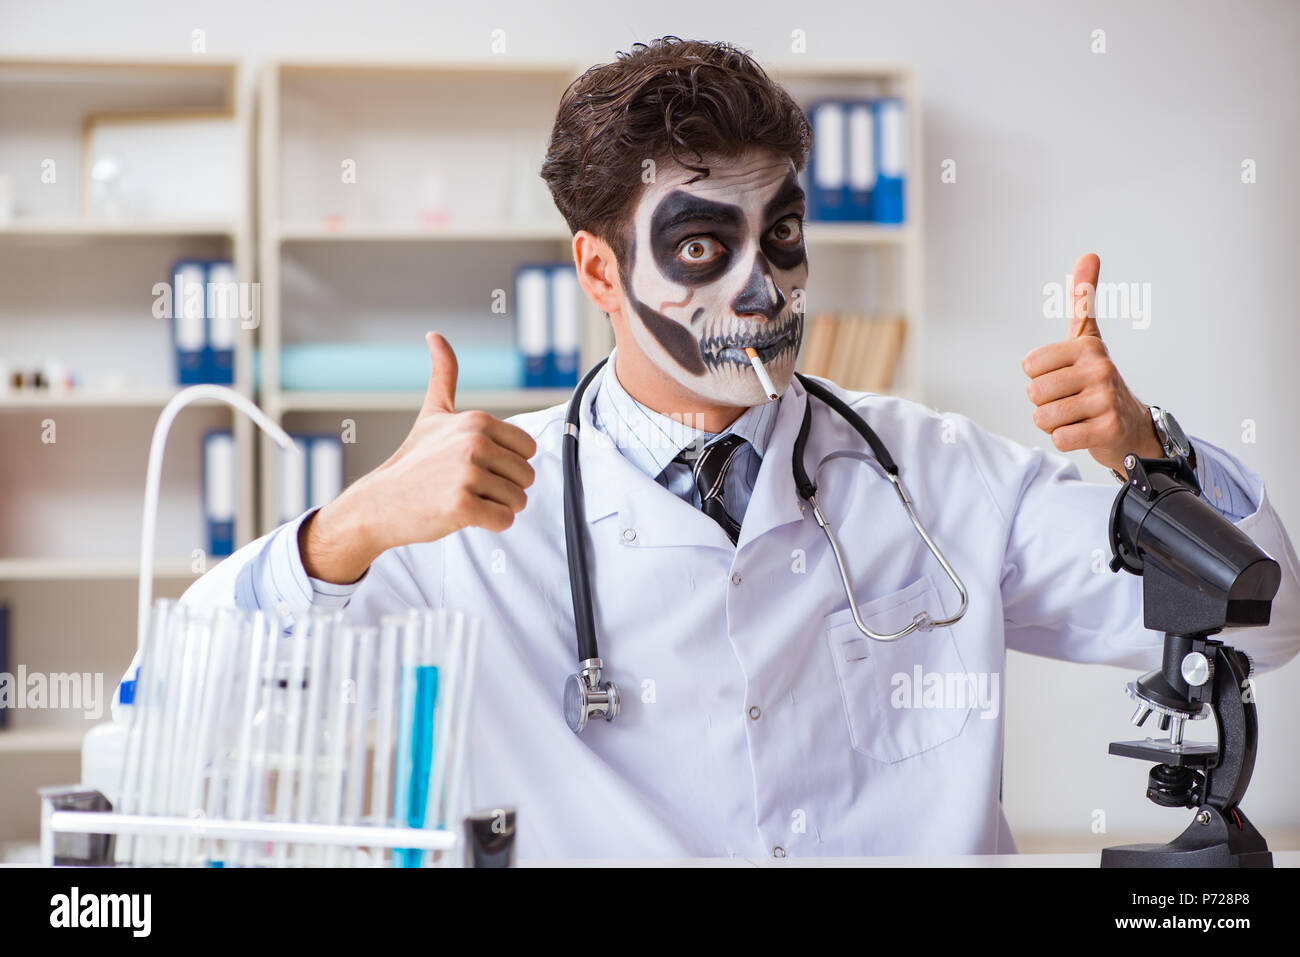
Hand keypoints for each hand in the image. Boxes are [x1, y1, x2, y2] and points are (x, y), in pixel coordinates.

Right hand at [300, 331, 537, 583]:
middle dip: (503, 488)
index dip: (506, 464)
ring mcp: (467, 474)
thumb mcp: (432, 414)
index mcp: (476, 421)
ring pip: (518, 501)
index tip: (475, 465)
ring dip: (496, 507)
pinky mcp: (462, 506)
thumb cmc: (412, 461)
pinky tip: (462, 515)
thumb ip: (443, 376)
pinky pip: (504, 521)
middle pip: (526, 476)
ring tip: (463, 499)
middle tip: (467, 486)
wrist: (378, 503)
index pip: (527, 450)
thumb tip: (435, 335)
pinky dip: (489, 525)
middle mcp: (473, 443)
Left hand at [1021, 252, 1163, 477]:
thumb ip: (1083, 300)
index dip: (1040, 377)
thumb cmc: (1097, 381)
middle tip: (1072, 400)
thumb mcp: (1087, 339)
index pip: (1029, 366)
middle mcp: (1100, 369)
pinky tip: (1085, 431)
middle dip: (1046, 403)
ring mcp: (1106, 400)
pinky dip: (1067, 439)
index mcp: (1088, 346)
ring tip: (1078, 415)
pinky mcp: (1107, 430)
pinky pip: (1060, 438)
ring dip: (1055, 422)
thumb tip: (1089, 254)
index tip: (1065, 377)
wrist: (1129, 426)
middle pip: (1034, 393)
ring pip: (1043, 418)